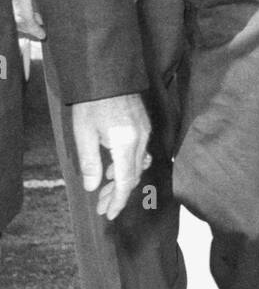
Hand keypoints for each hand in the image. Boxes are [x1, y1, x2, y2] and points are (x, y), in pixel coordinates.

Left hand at [71, 93, 151, 220]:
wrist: (107, 74)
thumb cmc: (92, 102)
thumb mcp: (84, 133)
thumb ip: (90, 162)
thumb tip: (93, 187)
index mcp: (126, 143)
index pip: (125, 181)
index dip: (117, 200)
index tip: (109, 214)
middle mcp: (140, 140)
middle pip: (132, 176)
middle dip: (117, 195)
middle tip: (103, 207)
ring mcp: (145, 132)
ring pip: (137, 166)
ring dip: (122, 182)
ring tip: (105, 191)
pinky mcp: (144, 126)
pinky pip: (139, 154)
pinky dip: (127, 167)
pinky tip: (113, 169)